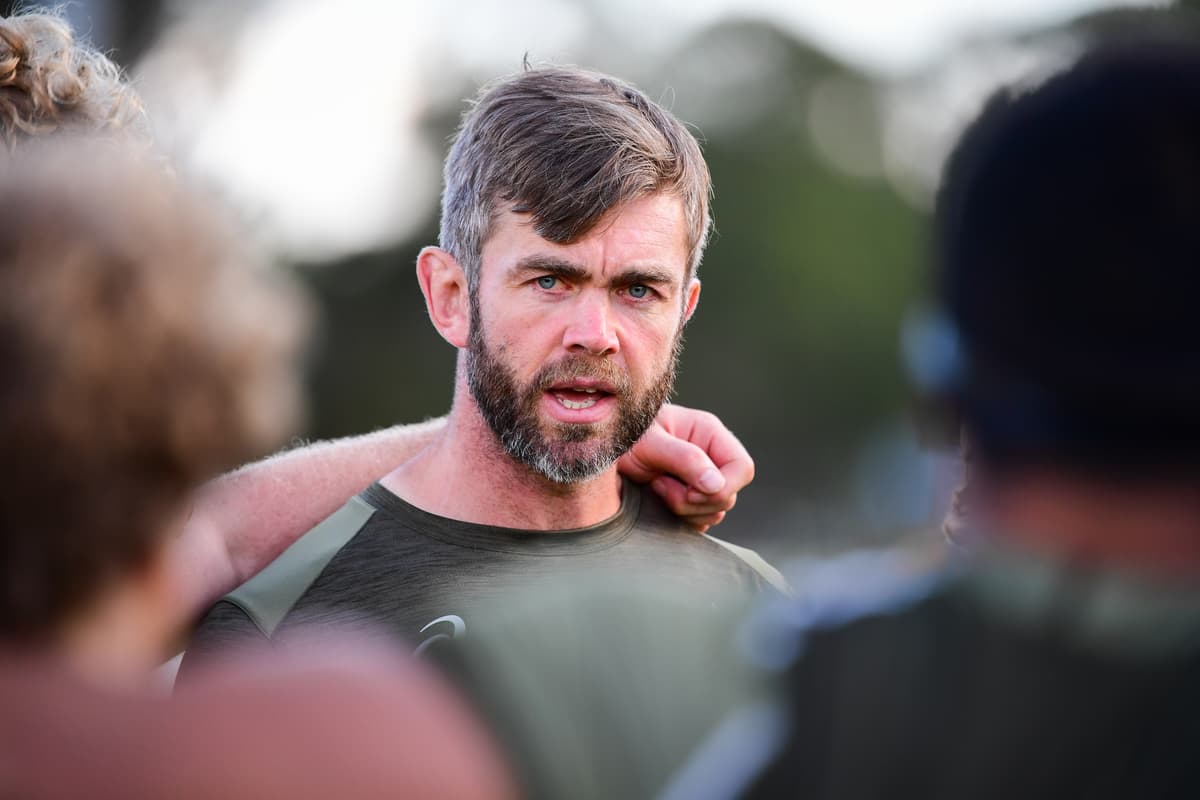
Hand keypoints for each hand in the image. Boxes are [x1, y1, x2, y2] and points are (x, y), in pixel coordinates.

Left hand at [618, 404, 753, 531]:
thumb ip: (685, 459)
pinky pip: (701, 521)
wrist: (602, 450)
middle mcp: (711, 457)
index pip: (742, 468)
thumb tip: (716, 485)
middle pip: (728, 495)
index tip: (690, 491)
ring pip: (715, 512)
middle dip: (694, 501)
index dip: (723, 487)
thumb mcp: (649, 443)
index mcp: (709, 434)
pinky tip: (659, 500)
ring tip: (657, 489)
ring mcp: (702, 479)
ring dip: (685, 510)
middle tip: (661, 486)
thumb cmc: (625, 436)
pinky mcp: (690, 498)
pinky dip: (681, 519)